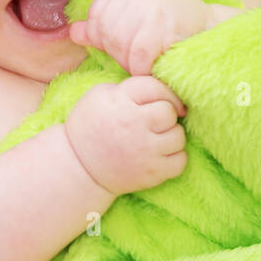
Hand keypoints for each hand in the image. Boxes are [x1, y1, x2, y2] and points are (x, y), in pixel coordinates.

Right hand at [64, 76, 187, 195]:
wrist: (79, 167)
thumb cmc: (90, 126)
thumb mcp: (100, 95)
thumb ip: (130, 87)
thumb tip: (163, 87)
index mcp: (120, 102)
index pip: (156, 87)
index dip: (163, 92)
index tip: (162, 100)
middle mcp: (134, 125)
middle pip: (169, 112)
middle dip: (165, 114)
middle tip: (153, 121)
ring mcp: (144, 152)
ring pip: (178, 136)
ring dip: (170, 136)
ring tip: (155, 138)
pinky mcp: (152, 174)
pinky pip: (181, 161)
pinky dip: (174, 157)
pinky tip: (160, 154)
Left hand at [68, 0, 212, 75]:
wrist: (218, 32)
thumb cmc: (177, 27)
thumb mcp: (140, 18)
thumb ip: (106, 25)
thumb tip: (74, 32)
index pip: (98, 13)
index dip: (106, 37)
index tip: (127, 46)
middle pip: (107, 32)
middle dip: (120, 52)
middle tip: (141, 58)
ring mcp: (150, 7)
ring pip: (120, 46)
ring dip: (132, 63)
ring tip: (149, 62)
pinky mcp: (161, 28)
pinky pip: (137, 57)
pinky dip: (142, 69)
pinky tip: (154, 68)